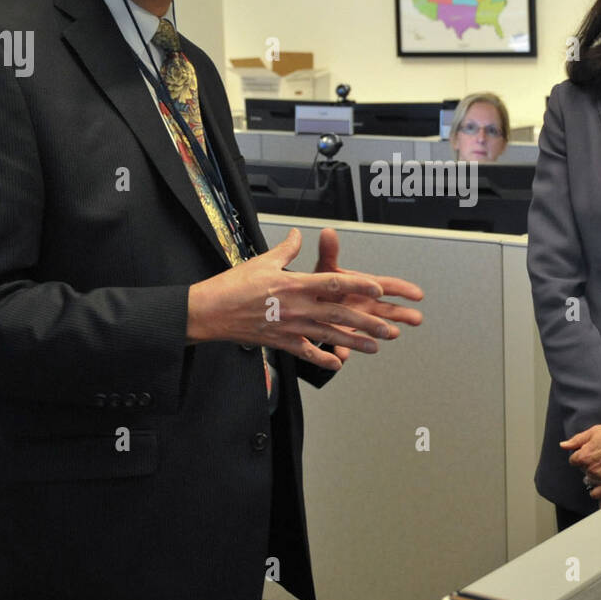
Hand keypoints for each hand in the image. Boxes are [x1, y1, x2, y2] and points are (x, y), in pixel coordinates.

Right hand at [186, 228, 421, 370]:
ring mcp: (290, 327)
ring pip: (329, 335)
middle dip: (367, 323)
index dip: (358, 286)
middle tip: (390, 329)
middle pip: (338, 314)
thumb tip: (299, 235)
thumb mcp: (263, 261)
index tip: (378, 289)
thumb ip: (287, 250)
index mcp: (294, 284)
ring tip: (376, 347)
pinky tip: (339, 364)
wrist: (211, 311)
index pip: (333, 283)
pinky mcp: (281, 342)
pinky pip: (307, 352)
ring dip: (355, 342)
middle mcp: (297, 307)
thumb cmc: (234, 285)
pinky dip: (324, 358)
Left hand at [310, 227, 423, 360]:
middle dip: (403, 314)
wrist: (305, 305)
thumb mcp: (325, 268)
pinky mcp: (342, 337)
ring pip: (373, 329)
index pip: (388, 286)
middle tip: (416, 318)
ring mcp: (355, 322)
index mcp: (363, 288)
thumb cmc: (319, 286)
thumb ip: (329, 252)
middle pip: (388, 310)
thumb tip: (328, 233)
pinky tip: (345, 354)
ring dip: (382, 331)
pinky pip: (345, 346)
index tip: (417, 294)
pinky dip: (345, 351)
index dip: (403, 290)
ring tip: (392, 333)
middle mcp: (363, 306)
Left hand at [562, 422, 600, 499]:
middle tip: (600, 457)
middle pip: (582, 470)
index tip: (590, 452)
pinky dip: (597, 489)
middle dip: (588, 464)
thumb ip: (576, 440)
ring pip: (589, 480)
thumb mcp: (593, 431)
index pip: (573, 460)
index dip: (581, 455)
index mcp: (584, 455)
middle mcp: (590, 468)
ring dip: (594, 475)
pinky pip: (596, 493)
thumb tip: (562, 445)